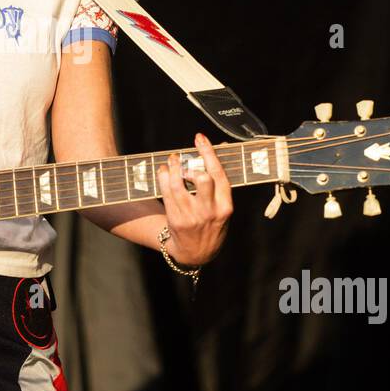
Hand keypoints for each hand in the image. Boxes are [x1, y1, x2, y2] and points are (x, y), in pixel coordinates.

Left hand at [157, 133, 233, 266]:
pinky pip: (166, 194)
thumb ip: (220, 181)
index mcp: (225, 206)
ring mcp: (192, 217)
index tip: (200, 138)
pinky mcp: (176, 220)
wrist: (197, 253)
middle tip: (184, 158)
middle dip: (191, 164)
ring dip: (173, 167)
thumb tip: (220, 146)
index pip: (219, 174)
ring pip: (179, 185)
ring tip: (172, 160)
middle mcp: (210, 211)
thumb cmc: (212, 224)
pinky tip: (164, 171)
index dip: (209, 153)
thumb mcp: (223, 207)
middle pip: (202, 179)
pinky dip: (163, 177)